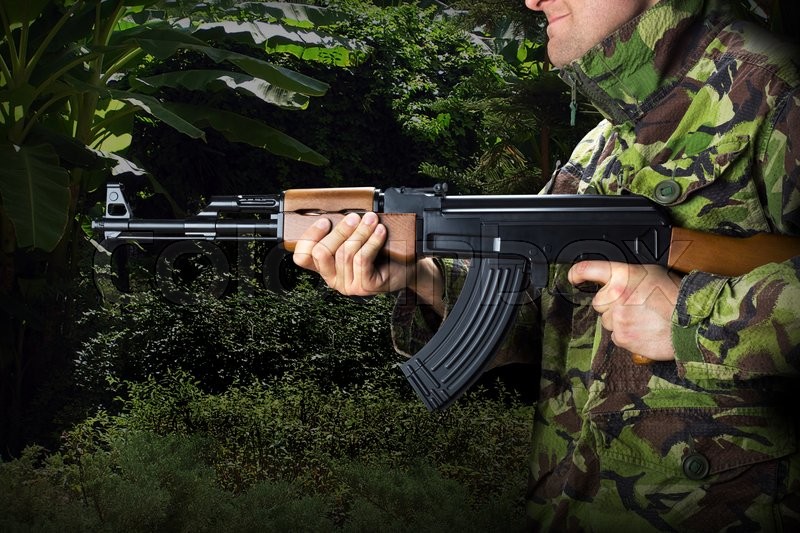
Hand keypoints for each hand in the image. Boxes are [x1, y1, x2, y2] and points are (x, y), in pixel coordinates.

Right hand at [292, 212, 442, 310]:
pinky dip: (371, 242)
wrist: (408, 268)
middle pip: (322, 252)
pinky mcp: (365, 286)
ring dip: (360, 232)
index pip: (302, 257)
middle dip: (339, 230)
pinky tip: (379, 232)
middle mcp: (334, 279)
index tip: (325, 220)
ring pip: (345, 253)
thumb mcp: (357, 240)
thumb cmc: (382, 252)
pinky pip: (362, 259)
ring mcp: (349, 285)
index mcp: (326, 267)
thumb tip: (337, 210)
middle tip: (354, 217)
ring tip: (372, 220)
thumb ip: (342, 231)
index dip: (309, 236)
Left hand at [568, 261, 681, 361]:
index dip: (577, 273)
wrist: (693, 323)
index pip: (588, 269)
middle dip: (611, 305)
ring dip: (620, 321)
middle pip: (598, 302)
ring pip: (607, 321)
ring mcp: (617, 318)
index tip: (574, 278)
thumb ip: (627, 275)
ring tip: (644, 318)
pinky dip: (627, 335)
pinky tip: (644, 330)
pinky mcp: (622, 337)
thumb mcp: (652, 272)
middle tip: (635, 305)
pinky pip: (616, 337)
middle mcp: (616, 295)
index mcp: (623, 275)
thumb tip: (612, 280)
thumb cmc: (676, 296)